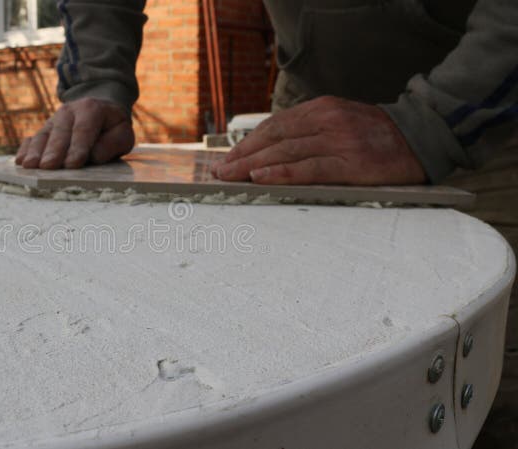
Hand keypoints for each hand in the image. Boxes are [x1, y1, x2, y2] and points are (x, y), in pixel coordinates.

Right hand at [15, 98, 134, 168]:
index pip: (84, 130)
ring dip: (36, 151)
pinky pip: (33, 138)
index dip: (78, 147)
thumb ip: (112, 143)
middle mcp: (70, 111)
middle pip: (60, 132)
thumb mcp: (123, 133)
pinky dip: (26, 149)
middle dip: (53, 150)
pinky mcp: (45, 129)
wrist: (99, 108)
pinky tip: (20, 161)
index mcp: (92, 109)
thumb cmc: (112, 127)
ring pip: (44, 135)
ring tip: (29, 166)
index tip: (72, 164)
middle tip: (47, 167)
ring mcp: (54, 119)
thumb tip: (93, 157)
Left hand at [210, 96, 426, 184]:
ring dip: (252, 166)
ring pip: (285, 153)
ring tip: (230, 177)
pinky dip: (281, 174)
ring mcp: (339, 141)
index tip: (229, 158)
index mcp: (322, 109)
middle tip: (220, 171)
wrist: (423, 138)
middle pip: (274, 139)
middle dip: (242, 156)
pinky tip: (260, 178)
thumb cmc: (377, 135)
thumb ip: (311, 129)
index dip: (248, 143)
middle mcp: (327, 121)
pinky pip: (309, 169)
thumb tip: (273, 150)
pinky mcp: (351, 164)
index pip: (275, 126)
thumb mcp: (341, 120)